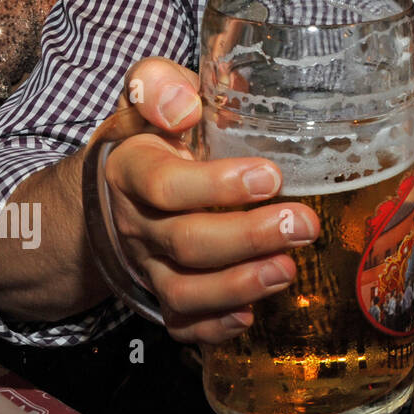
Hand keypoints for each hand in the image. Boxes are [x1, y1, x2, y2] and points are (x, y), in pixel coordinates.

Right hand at [101, 58, 315, 342]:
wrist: (110, 187)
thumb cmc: (152, 132)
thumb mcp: (149, 95)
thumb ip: (158, 85)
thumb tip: (182, 103)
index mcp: (133, 168)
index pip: (165, 184)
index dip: (216, 185)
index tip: (270, 176)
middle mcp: (137, 223)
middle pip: (185, 241)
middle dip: (248, 237)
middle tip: (303, 225)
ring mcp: (147, 264)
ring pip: (183, 289)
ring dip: (238, 285)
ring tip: (288, 271)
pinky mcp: (159, 292)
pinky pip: (179, 323)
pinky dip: (211, 328)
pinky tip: (248, 318)